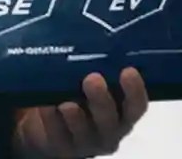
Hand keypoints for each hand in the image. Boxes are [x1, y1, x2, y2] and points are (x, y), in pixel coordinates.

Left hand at [13, 68, 148, 157]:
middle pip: (110, 120)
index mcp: (123, 112)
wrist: (52, 124)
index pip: (137, 105)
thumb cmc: (79, 92)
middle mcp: (109, 130)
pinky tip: (44, 105)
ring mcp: (85, 143)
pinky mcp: (61, 148)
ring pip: (84, 132)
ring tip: (66, 102)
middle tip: (92, 79)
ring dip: (75, 117)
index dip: (135, 90)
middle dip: (101, 100)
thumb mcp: (92, 80)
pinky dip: (51, 120)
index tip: (128, 71)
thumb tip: (93, 33)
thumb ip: (98, 66)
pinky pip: (57, 136)